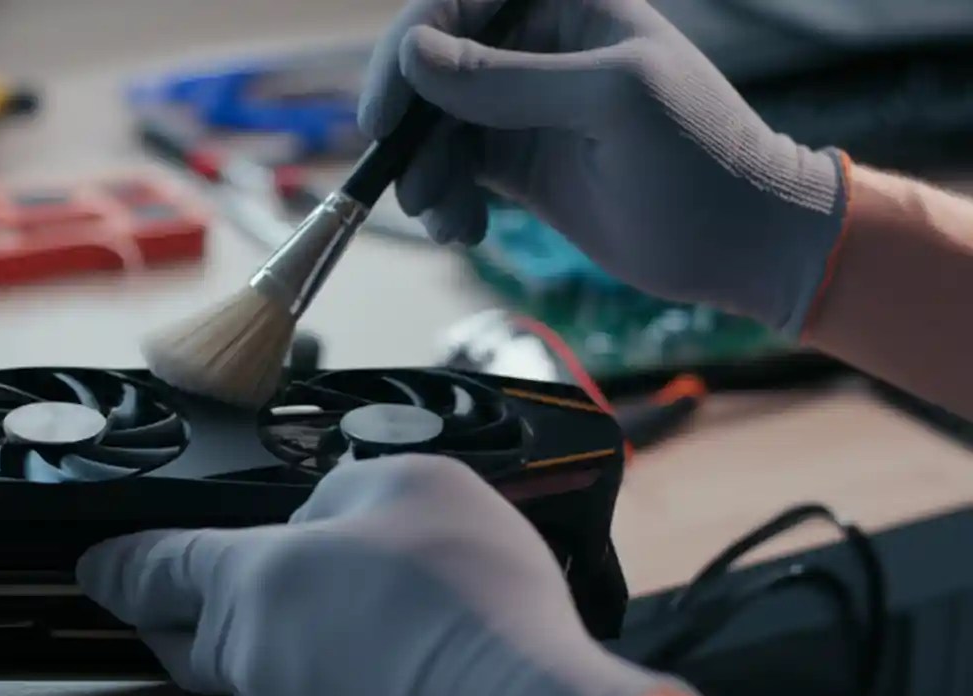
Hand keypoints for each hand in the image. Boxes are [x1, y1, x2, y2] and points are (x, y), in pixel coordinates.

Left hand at [76, 455, 680, 695]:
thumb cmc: (459, 593)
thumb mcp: (407, 482)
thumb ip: (345, 490)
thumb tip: (325, 516)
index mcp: (248, 584)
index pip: (152, 570)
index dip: (119, 565)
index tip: (97, 566)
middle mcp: (258, 659)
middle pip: (188, 637)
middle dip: (177, 610)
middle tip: (182, 586)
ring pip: (256, 667)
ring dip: (269, 631)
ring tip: (324, 593)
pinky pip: (314, 687)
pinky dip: (329, 658)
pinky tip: (382, 633)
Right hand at [359, 0, 849, 335]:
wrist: (738, 242)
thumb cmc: (698, 156)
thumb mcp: (608, 102)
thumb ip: (508, 79)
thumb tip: (414, 55)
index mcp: (564, 4)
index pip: (456, 2)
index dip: (407, 49)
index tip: (387, 115)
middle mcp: (536, 47)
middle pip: (432, 66)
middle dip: (411, 126)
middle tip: (409, 183)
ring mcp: (523, 106)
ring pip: (436, 124)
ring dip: (424, 172)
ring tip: (446, 218)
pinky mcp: (519, 162)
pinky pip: (454, 169)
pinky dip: (444, 199)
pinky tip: (463, 229)